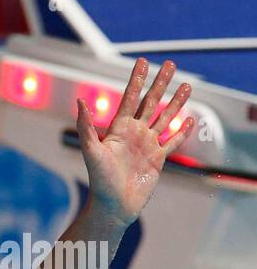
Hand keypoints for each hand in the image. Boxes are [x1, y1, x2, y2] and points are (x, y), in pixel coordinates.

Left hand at [77, 57, 192, 226]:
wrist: (113, 206)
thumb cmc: (100, 181)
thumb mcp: (91, 151)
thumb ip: (86, 126)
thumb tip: (80, 101)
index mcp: (119, 130)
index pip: (130, 98)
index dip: (136, 80)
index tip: (141, 62)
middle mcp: (135, 134)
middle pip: (151, 103)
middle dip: (160, 83)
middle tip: (170, 64)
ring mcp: (147, 146)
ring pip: (165, 118)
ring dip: (176, 102)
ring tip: (186, 86)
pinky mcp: (158, 161)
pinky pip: (173, 143)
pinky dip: (182, 132)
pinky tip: (189, 121)